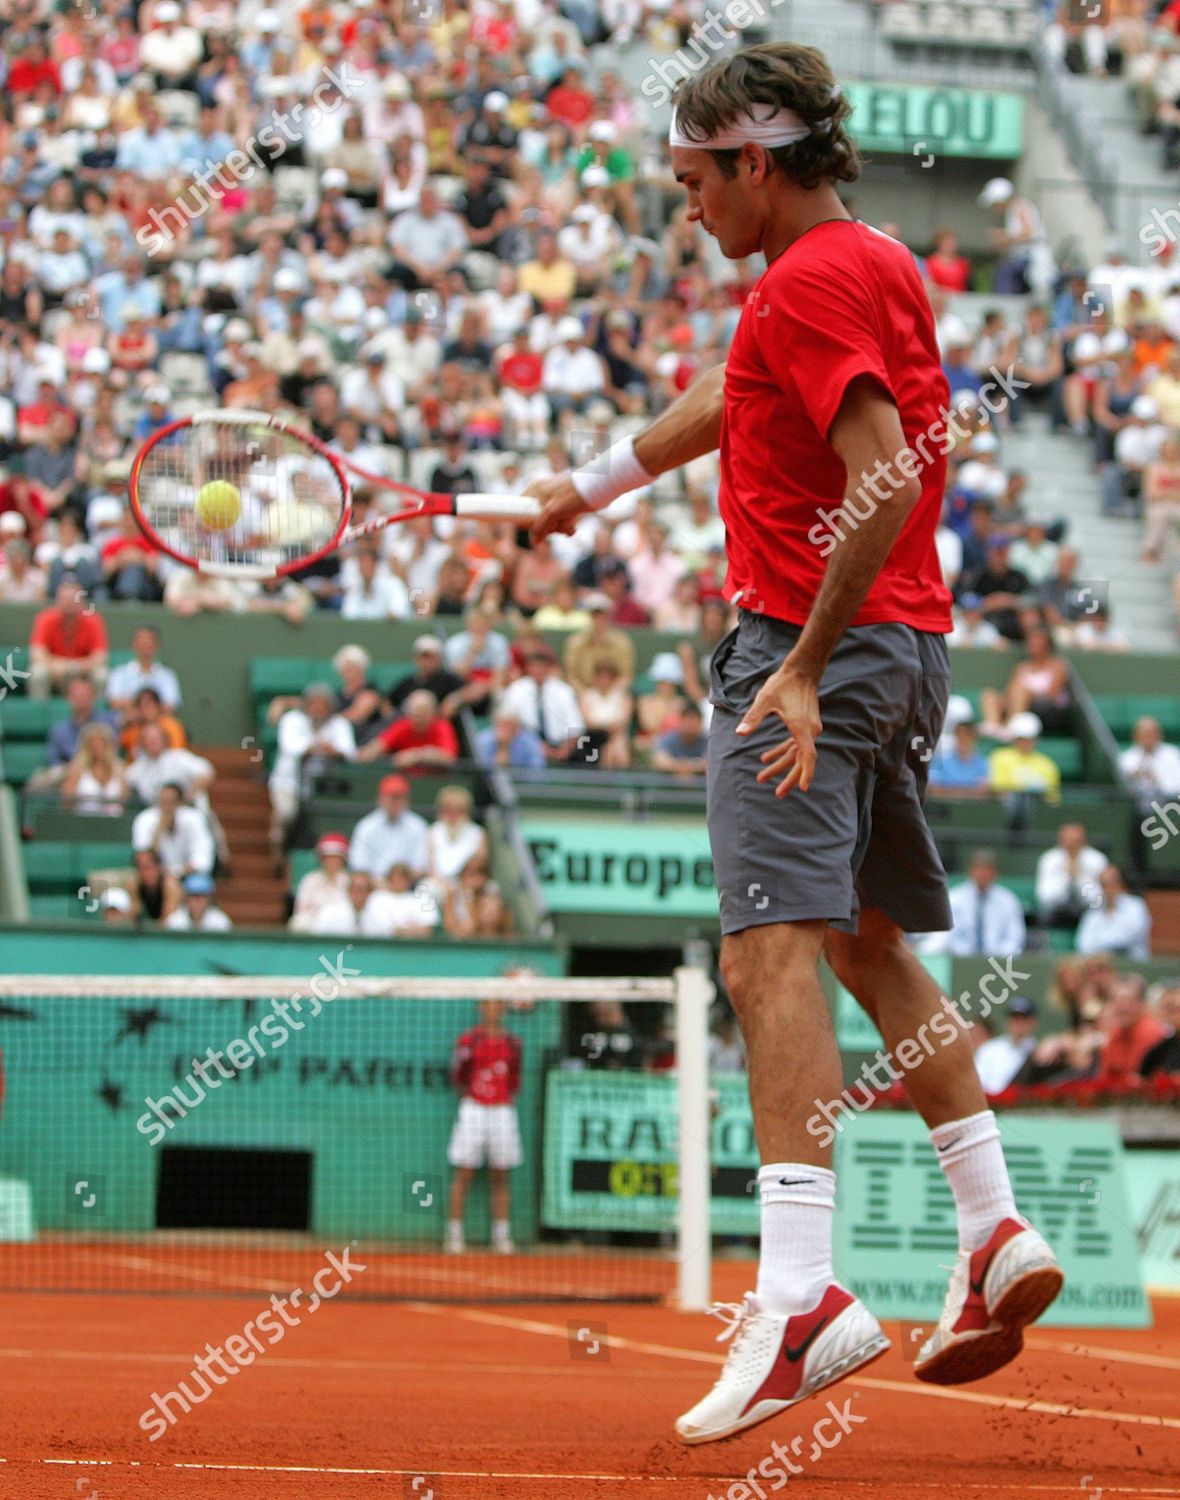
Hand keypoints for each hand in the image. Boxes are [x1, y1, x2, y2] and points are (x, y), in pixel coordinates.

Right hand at [526, 470, 588, 543]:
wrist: (598, 487)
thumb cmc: (573, 494)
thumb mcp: (552, 512)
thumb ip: (540, 527)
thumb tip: (534, 541)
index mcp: (535, 489)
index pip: (520, 507)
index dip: (526, 521)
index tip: (535, 528)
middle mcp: (543, 494)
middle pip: (537, 519)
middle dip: (548, 527)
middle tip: (555, 527)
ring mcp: (556, 500)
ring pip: (551, 522)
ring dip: (559, 528)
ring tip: (569, 525)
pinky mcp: (567, 506)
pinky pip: (562, 521)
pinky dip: (567, 526)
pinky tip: (573, 525)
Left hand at [737, 665, 821, 796]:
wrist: (801, 670)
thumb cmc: (783, 683)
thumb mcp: (765, 699)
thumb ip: (753, 718)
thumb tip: (739, 733)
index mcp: (802, 727)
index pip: (807, 755)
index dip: (805, 772)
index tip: (804, 788)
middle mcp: (809, 730)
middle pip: (802, 760)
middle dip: (789, 777)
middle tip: (777, 793)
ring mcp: (808, 728)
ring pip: (796, 754)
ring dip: (780, 765)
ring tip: (761, 777)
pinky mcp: (804, 725)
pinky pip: (794, 745)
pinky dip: (781, 753)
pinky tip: (766, 759)